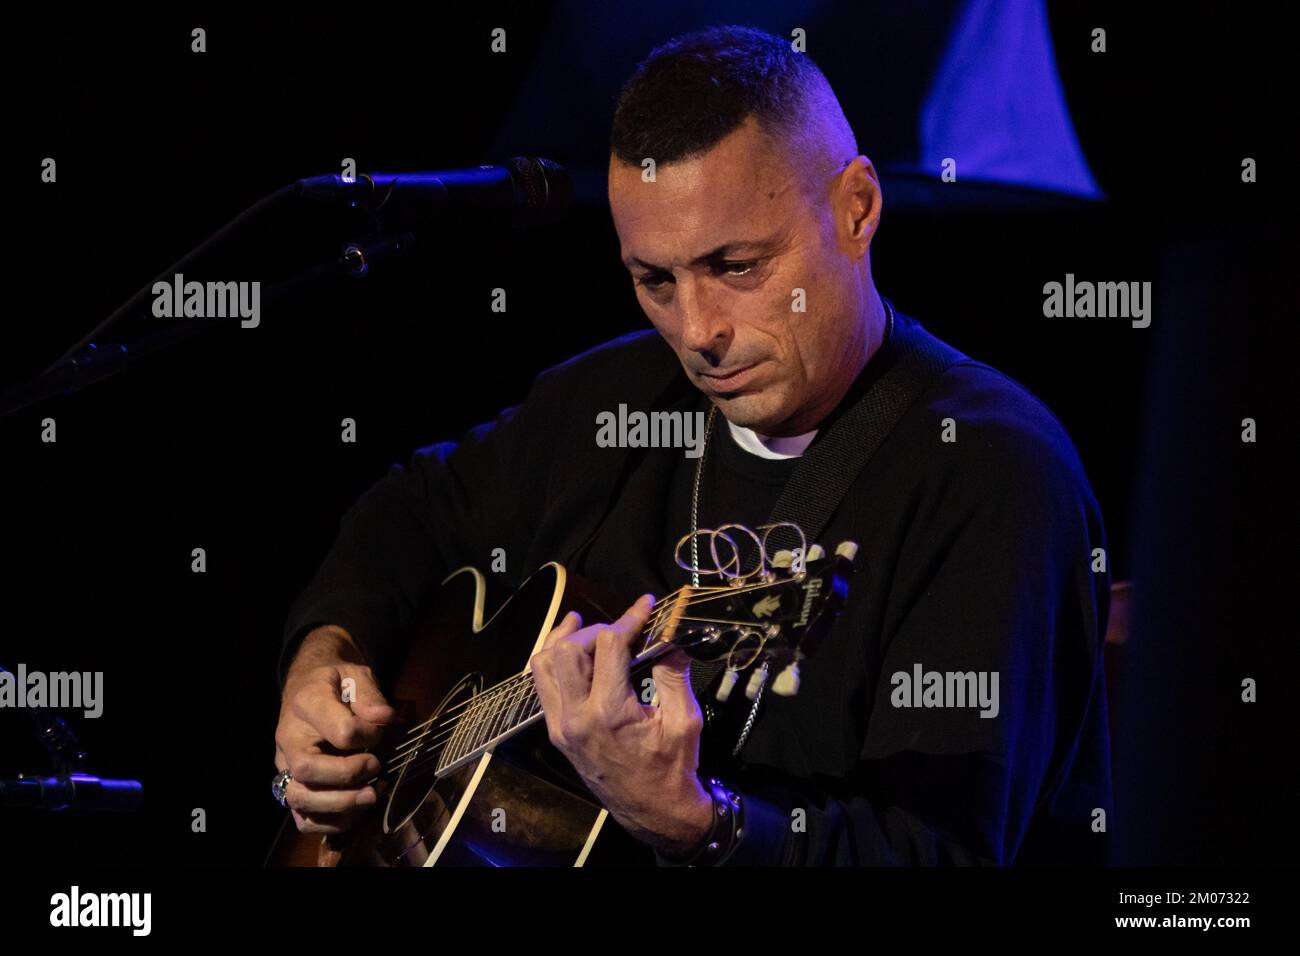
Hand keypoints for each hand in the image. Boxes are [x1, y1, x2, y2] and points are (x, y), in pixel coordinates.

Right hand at [274, 626, 395, 833]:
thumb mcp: (356, 674)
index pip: (340, 731)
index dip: (368, 736)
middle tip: (376, 768)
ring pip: (299, 798)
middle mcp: (288, 737)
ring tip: (369, 797)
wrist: (308, 685)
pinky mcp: (290, 784)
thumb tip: (384, 718)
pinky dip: (327, 823)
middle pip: (307, 769)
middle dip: (348, 776)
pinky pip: (300, 816)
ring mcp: (285, 764)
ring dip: (338, 805)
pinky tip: (353, 813)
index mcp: (307, 703)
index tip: (380, 732)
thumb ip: (370, 695)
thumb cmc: (336, 682)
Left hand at [529, 595, 713, 855]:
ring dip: (564, 641)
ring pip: (543, 664)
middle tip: (620, 630)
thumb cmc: (673, 766)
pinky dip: (555, 661)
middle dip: (594, 630)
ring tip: (586, 628)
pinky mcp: (556, 731)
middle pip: (566, 650)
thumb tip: (671, 632)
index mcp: (610, 713)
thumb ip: (674, 672)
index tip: (646, 605)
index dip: (629, 618)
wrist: (653, 811)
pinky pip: (543, 685)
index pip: (608, 645)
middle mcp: (576, 717)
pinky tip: (575, 653)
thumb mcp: (684, 719)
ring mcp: (561, 725)